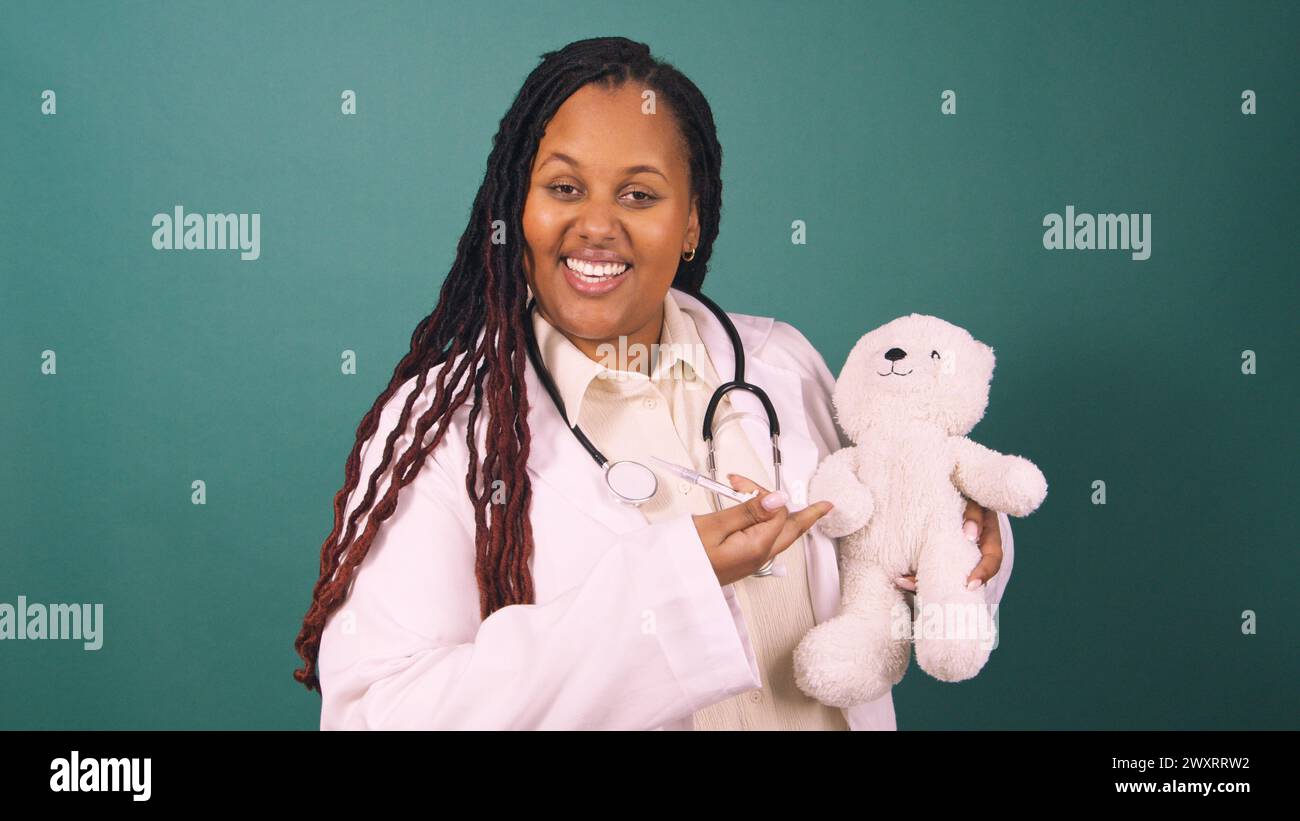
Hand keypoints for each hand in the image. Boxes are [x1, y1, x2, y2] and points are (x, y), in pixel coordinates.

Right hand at [692, 473, 833, 585]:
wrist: (669, 583)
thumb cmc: (685, 556)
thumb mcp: (714, 526)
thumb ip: (748, 512)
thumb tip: (778, 499)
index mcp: (757, 547)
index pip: (777, 511)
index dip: (762, 492)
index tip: (738, 482)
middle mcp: (759, 556)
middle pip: (791, 530)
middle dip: (805, 514)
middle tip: (824, 507)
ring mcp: (751, 561)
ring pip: (779, 535)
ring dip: (782, 516)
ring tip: (791, 506)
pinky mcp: (742, 561)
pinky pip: (766, 541)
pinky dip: (768, 526)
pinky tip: (767, 521)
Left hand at [894, 497, 1002, 592]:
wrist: (955, 484)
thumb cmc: (969, 491)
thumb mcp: (976, 498)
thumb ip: (974, 513)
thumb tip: (970, 534)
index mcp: (989, 539)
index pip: (992, 561)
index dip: (983, 574)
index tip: (970, 585)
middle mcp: (972, 551)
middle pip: (963, 575)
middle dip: (944, 586)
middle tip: (923, 591)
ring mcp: (954, 554)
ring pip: (942, 574)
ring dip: (922, 581)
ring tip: (903, 581)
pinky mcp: (936, 552)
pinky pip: (928, 566)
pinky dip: (915, 573)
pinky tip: (898, 575)